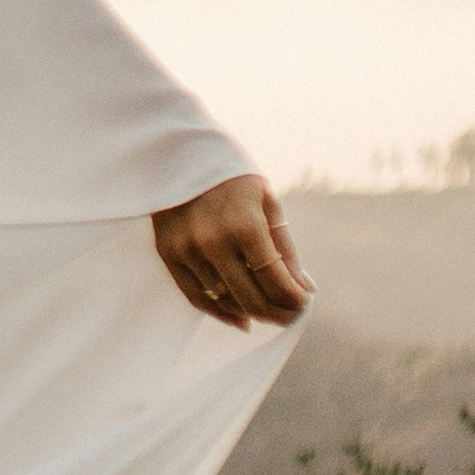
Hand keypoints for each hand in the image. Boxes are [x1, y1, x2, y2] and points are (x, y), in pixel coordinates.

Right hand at [151, 172, 312, 329]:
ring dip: (251, 313)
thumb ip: (285, 248)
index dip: (293, 300)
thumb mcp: (266, 203)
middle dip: (277, 313)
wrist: (178, 154)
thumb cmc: (233, 178)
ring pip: (225, 301)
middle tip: (290, 316)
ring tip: (269, 314)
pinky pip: (197, 297)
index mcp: (245, 224)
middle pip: (251, 298)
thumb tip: (305, 290)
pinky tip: (241, 320)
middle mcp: (213, 241)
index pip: (275, 280)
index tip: (303, 304)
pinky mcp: (168, 254)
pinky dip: (221, 313)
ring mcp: (187, 250)